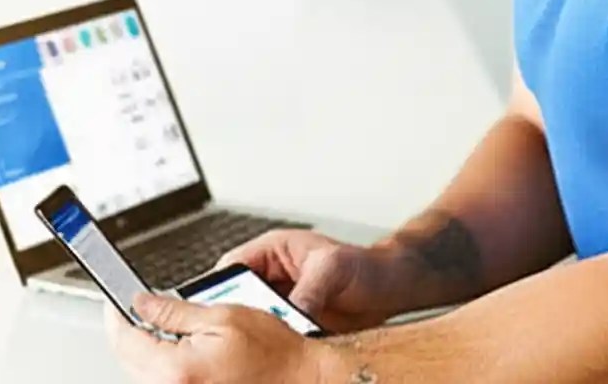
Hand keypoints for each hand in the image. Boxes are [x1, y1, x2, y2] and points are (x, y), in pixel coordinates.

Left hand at [106, 293, 332, 383]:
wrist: (301, 378)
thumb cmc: (274, 353)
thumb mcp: (222, 316)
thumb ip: (174, 311)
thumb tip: (142, 303)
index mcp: (178, 370)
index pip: (125, 339)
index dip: (117, 314)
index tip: (116, 300)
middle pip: (128, 359)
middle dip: (130, 331)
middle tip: (141, 308)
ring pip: (143, 373)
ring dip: (146, 350)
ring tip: (168, 329)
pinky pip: (163, 383)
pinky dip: (163, 365)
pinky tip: (181, 351)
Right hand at [217, 230, 397, 332]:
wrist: (394, 290)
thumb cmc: (366, 266)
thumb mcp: (334, 268)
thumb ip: (309, 288)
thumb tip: (292, 311)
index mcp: (274, 252)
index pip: (231, 268)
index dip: (217, 288)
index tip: (213, 309)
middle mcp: (273, 279)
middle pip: (236, 298)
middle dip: (235, 316)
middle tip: (238, 333)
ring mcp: (282, 304)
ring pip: (253, 322)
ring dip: (256, 333)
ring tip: (261, 344)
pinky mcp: (293, 327)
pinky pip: (273, 339)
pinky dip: (273, 348)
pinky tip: (278, 355)